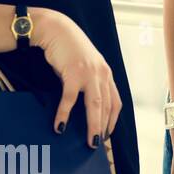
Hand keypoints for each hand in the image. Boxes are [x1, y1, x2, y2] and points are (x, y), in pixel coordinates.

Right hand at [30, 9, 121, 147]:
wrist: (57, 30)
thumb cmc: (69, 50)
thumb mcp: (85, 67)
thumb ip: (88, 83)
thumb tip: (83, 105)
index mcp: (106, 74)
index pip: (116, 101)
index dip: (113, 119)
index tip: (108, 133)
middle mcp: (102, 74)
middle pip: (107, 106)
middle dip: (104, 127)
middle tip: (98, 143)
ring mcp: (89, 73)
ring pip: (95, 105)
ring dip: (93, 125)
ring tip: (89, 141)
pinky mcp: (73, 73)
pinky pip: (70, 98)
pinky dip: (65, 114)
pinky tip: (60, 126)